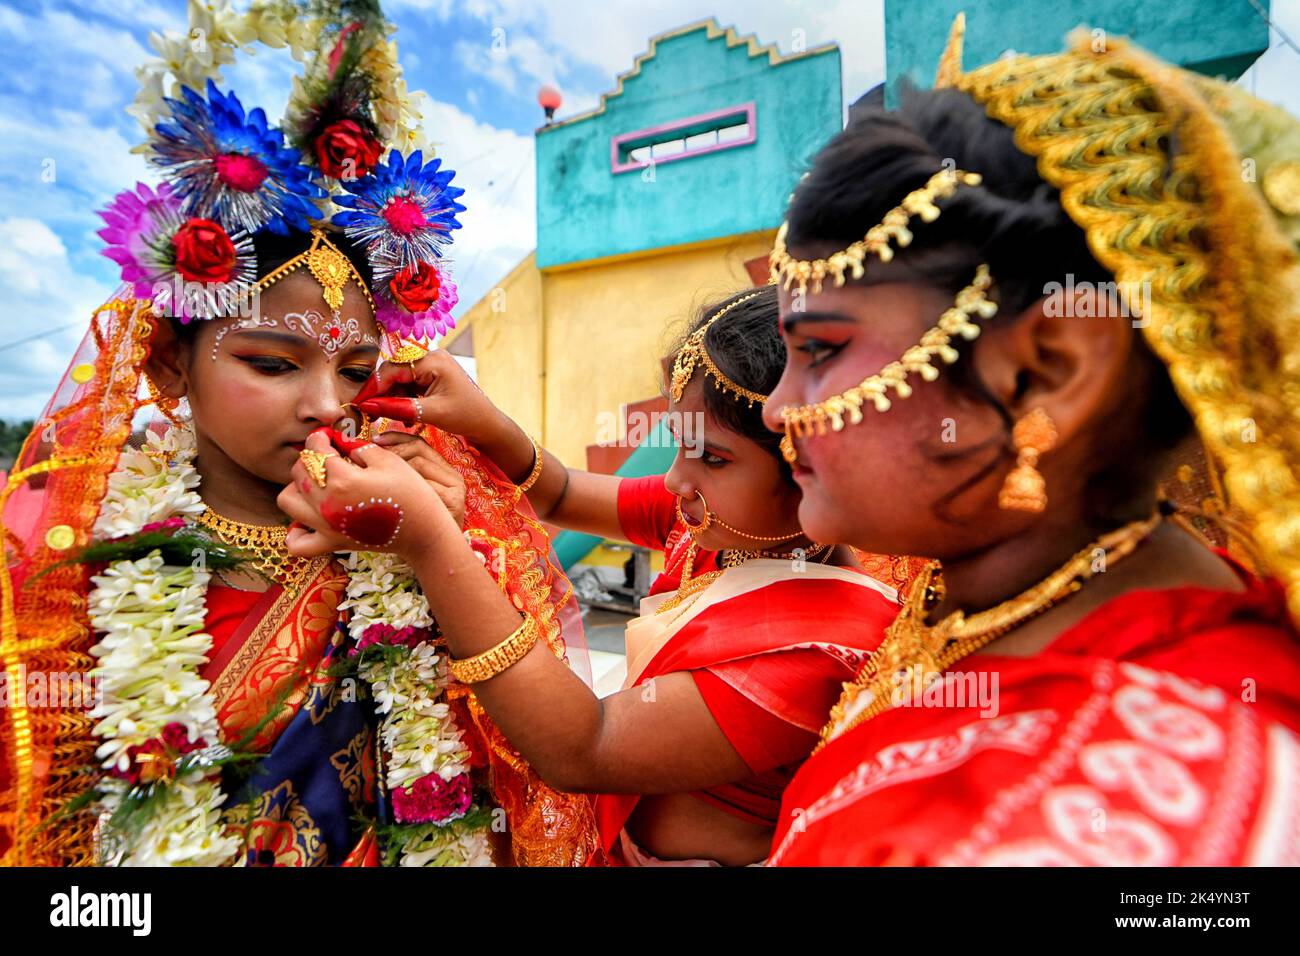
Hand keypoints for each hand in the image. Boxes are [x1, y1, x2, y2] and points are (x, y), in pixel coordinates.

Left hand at [278, 430, 455, 559]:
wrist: (423, 532)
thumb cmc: (412, 493)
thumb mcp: (390, 460)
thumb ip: (359, 447)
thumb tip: (340, 441)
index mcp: (342, 479)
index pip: (316, 448)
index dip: (320, 437)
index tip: (328, 436)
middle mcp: (327, 503)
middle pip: (298, 470)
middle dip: (310, 458)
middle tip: (327, 458)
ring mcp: (326, 526)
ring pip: (287, 499)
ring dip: (297, 487)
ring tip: (317, 484)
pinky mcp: (331, 543)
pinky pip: (296, 542)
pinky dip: (296, 530)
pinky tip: (310, 517)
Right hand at [354, 349, 504, 444]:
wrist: (487, 423)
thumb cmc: (466, 416)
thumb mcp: (430, 414)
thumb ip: (398, 408)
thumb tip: (367, 406)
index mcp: (433, 360)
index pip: (392, 369)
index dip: (374, 388)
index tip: (359, 405)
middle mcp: (431, 356)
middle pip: (394, 373)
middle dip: (382, 395)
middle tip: (371, 416)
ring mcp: (431, 365)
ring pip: (399, 380)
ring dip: (393, 400)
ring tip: (396, 420)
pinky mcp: (431, 375)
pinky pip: (408, 384)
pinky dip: (403, 400)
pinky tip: (406, 416)